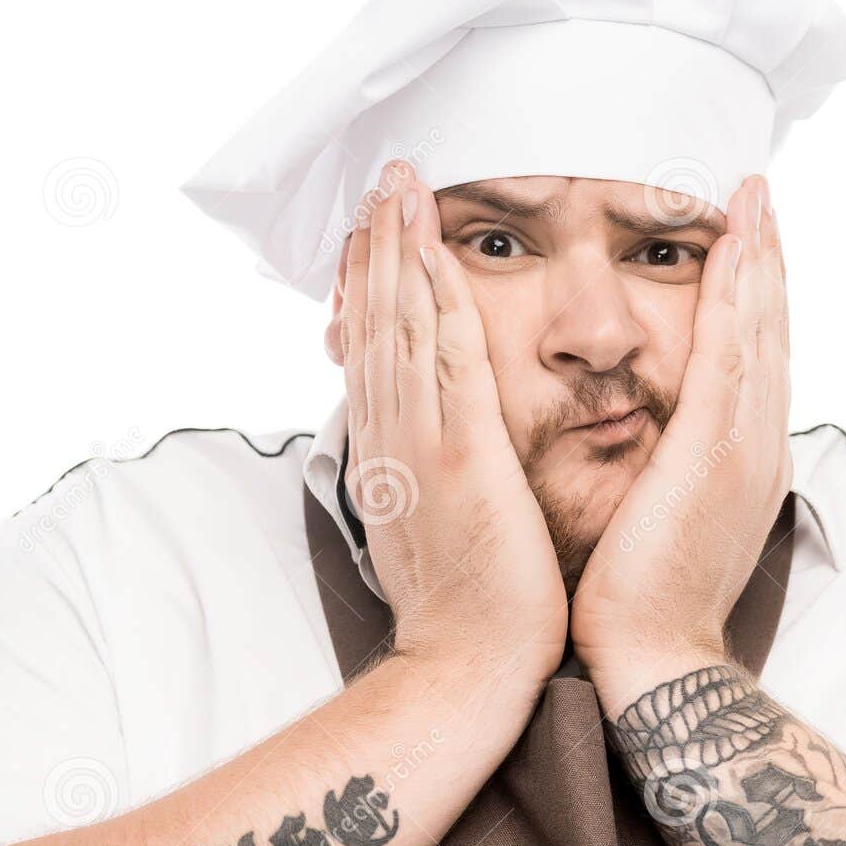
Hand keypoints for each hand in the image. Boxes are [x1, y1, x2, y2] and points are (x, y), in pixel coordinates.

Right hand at [341, 160, 567, 696]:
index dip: (375, 283)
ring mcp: (418, 440)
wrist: (470, 664)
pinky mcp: (456, 452)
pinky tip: (435, 251)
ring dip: (399, 251)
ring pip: (401, 326)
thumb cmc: (467, 602)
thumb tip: (430, 440)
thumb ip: (427, 468)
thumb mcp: (433, 521)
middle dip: (379, 246)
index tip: (379, 230)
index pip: (376, 347)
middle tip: (382, 181)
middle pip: (378, 322)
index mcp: (391, 450)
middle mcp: (393, 435)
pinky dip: (433, 298)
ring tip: (399, 190)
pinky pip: (443, 357)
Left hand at [570, 175, 793, 709]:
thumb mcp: (666, 514)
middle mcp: (758, 441)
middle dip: (766, 259)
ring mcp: (747, 444)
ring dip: (759, 259)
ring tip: (754, 200)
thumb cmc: (644, 594)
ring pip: (759, 331)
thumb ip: (672, 466)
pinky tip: (736, 250)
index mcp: (743, 455)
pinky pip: (731, 355)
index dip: (755, 294)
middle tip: (760, 195)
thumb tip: (653, 438)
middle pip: (768, 330)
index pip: (753, 355)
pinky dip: (738, 298)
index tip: (746, 240)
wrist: (656, 656)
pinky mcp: (719, 451)